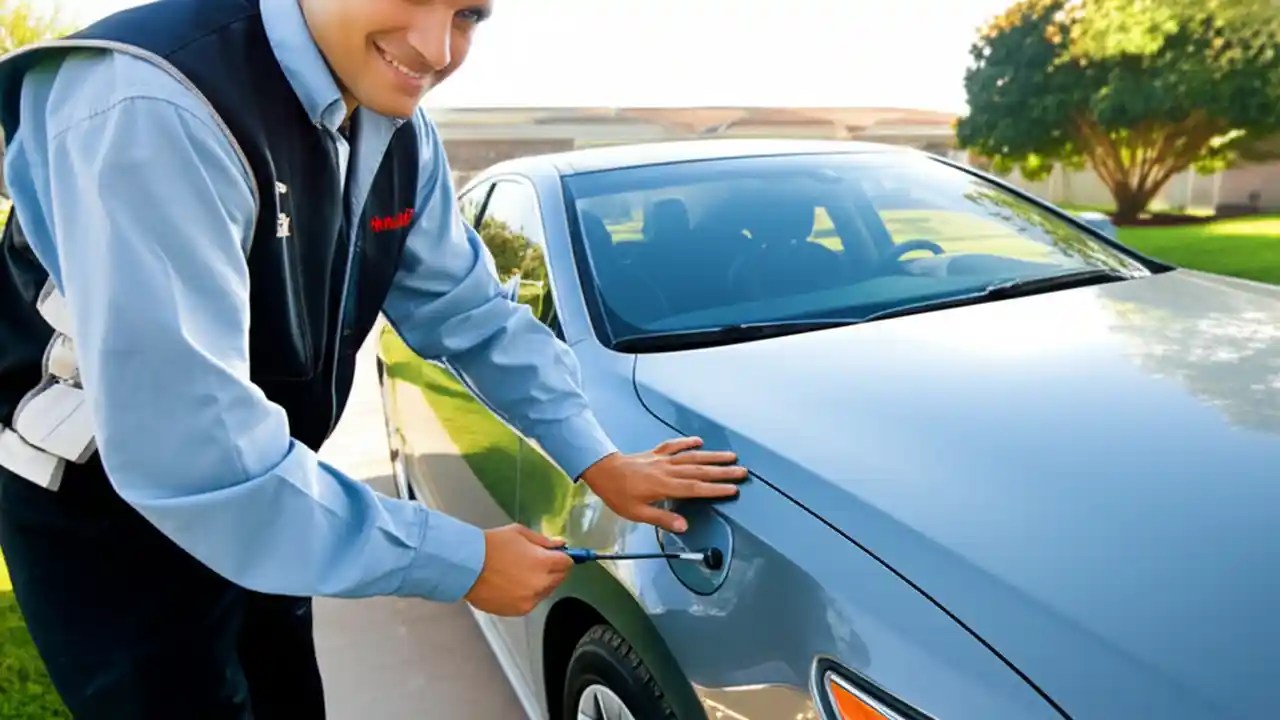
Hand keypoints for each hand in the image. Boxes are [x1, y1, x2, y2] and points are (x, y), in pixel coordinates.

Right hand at [464, 524, 574, 616]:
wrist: (466, 566)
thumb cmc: (491, 546)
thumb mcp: (519, 533)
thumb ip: (543, 541)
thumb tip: (560, 544)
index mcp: (543, 562)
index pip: (568, 562)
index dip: (564, 557)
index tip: (559, 554)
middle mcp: (540, 584)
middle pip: (559, 578)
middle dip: (554, 569)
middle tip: (538, 561)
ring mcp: (530, 600)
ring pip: (546, 591)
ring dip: (541, 583)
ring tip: (521, 573)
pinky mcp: (518, 611)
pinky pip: (531, 602)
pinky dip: (527, 594)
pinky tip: (512, 584)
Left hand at [579, 437, 747, 533]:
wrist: (602, 470)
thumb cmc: (618, 494)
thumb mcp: (637, 513)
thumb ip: (662, 518)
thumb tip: (684, 526)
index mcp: (665, 486)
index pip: (696, 489)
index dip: (715, 489)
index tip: (733, 489)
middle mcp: (667, 471)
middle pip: (699, 471)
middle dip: (722, 472)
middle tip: (742, 471)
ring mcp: (662, 460)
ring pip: (692, 457)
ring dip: (712, 456)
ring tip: (731, 456)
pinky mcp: (655, 453)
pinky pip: (674, 445)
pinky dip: (686, 442)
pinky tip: (698, 441)